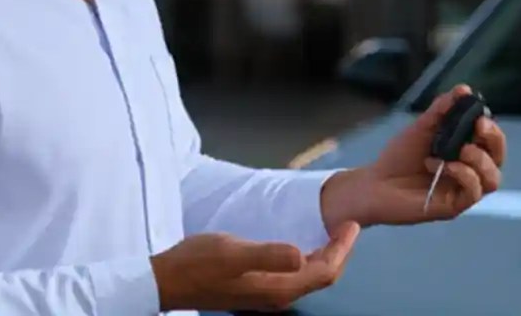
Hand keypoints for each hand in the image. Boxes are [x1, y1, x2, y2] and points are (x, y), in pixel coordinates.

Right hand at [150, 221, 360, 312]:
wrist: (168, 280)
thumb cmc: (197, 263)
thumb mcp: (232, 252)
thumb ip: (267, 254)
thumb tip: (298, 254)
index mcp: (277, 288)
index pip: (324, 271)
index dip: (341, 249)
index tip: (351, 224)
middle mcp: (277, 295)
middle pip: (320, 276)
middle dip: (338, 252)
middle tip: (348, 226)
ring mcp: (266, 293)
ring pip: (307, 276)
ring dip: (323, 255)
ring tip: (332, 233)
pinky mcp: (256, 288)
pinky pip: (292, 275)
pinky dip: (305, 259)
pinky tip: (300, 246)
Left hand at [322, 84, 505, 227]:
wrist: (375, 183)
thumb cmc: (400, 156)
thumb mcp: (422, 128)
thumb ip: (442, 110)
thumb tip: (464, 89)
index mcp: (466, 153)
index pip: (492, 142)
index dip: (492, 129)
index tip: (480, 116)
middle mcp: (469, 173)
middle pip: (498, 160)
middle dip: (494, 141)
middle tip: (479, 127)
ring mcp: (462, 191)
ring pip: (492, 180)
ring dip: (479, 160)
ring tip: (458, 151)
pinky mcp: (453, 207)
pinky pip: (473, 193)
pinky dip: (463, 175)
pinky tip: (443, 166)